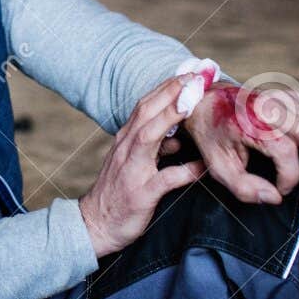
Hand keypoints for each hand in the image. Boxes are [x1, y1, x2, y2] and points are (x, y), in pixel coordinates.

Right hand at [79, 76, 207, 257]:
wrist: (95, 224)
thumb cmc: (118, 192)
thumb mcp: (134, 162)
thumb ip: (154, 147)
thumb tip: (178, 136)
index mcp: (126, 139)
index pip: (145, 104)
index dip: (167, 87)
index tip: (189, 73)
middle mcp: (126, 148)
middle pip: (147, 112)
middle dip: (171, 92)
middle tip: (195, 76)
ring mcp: (132, 170)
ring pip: (149, 136)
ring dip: (171, 117)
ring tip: (193, 103)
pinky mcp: (141, 194)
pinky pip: (165, 179)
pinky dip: (185, 171)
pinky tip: (203, 166)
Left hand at [183, 81, 298, 204]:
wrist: (206, 101)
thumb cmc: (213, 135)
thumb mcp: (217, 166)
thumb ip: (243, 187)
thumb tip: (275, 198)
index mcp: (250, 122)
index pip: (284, 152)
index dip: (289, 178)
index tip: (282, 190)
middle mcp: (271, 106)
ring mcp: (286, 98)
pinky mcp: (295, 97)